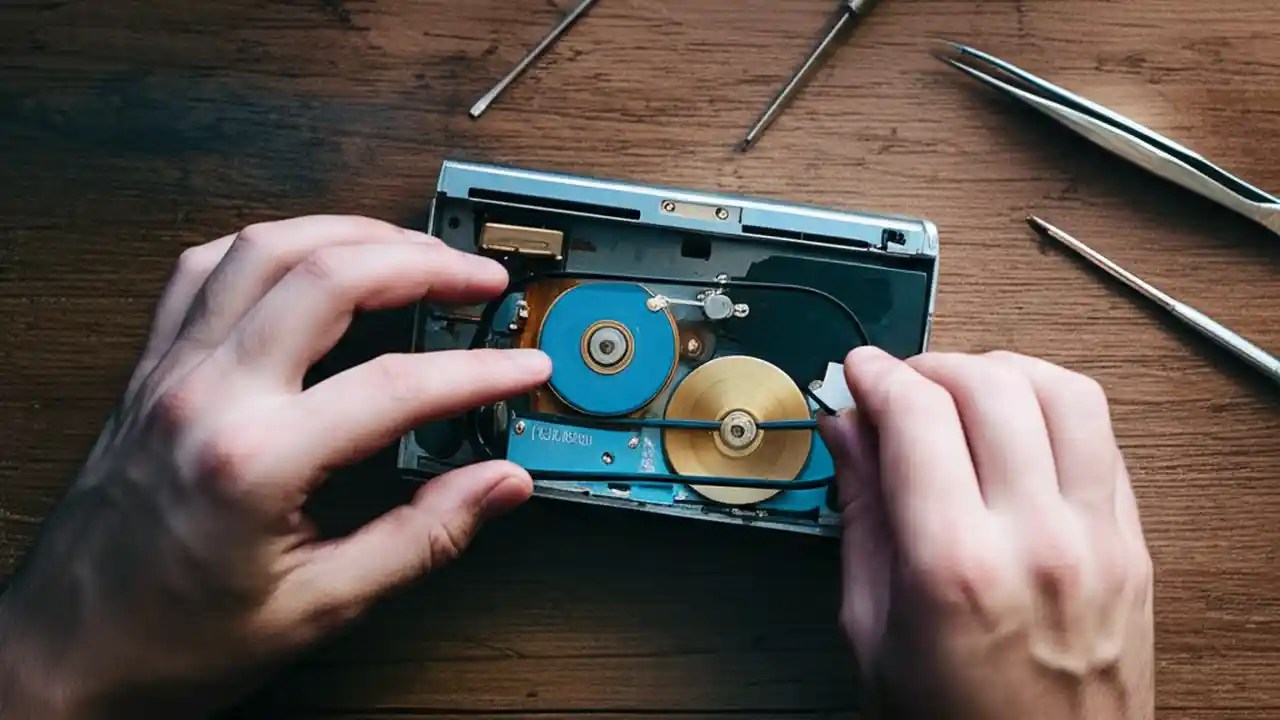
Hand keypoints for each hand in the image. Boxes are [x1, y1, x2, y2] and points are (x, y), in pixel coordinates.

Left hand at [0, 216, 550, 718]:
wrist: (66, 655)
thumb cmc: (172, 643)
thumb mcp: (318, 608)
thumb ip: (422, 538)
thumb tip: (496, 487)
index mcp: (254, 461)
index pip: (397, 385)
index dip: (478, 372)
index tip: (521, 366)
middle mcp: (207, 397)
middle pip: (330, 277)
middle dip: (422, 264)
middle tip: (478, 279)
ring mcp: (170, 373)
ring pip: (265, 248)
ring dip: (350, 234)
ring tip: (410, 249)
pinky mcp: (150, 371)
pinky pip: (205, 269)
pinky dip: (269, 246)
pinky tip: (308, 256)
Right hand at [819, 347, 1153, 719]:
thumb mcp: (871, 628)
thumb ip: (862, 515)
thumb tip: (848, 432)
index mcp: (954, 568)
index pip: (919, 414)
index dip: (878, 376)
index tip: (859, 373)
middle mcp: (1036, 542)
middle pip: (991, 386)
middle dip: (933, 365)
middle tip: (902, 387)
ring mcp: (1097, 541)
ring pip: (1066, 392)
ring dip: (1004, 372)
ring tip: (964, 393)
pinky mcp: (1133, 547)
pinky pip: (1104, 438)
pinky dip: (1054, 410)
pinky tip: (1018, 429)